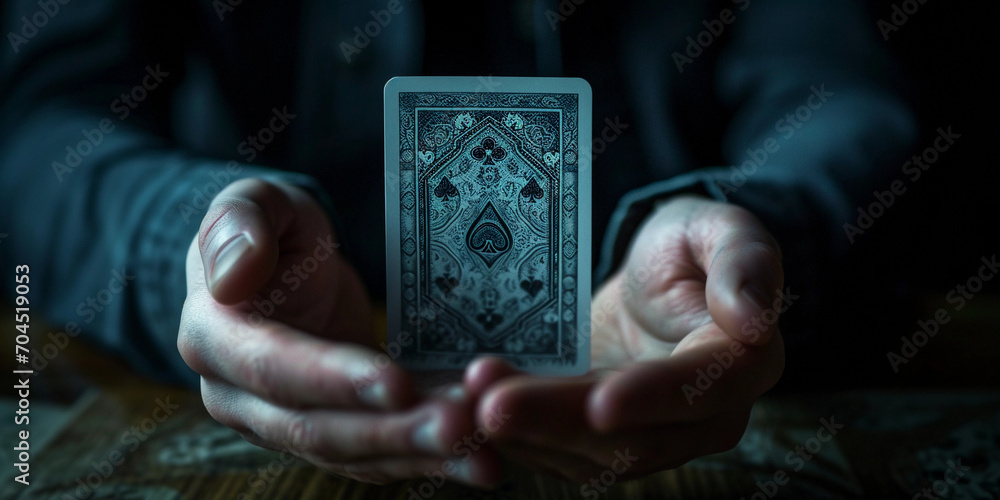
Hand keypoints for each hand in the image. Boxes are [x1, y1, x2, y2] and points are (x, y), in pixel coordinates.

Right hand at [177, 178, 495, 484]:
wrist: (279, 266)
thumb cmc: (268, 227)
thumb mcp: (254, 202)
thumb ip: (239, 224)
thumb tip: (233, 275)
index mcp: (214, 338)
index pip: (273, 368)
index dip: (334, 379)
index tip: (396, 382)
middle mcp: (238, 398)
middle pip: (316, 430)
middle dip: (391, 432)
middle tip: (460, 426)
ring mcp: (280, 425)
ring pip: (352, 455)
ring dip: (418, 457)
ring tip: (482, 455)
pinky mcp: (326, 434)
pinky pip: (375, 458)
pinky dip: (426, 463)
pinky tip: (479, 460)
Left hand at [464, 195, 785, 481]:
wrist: (655, 287)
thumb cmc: (688, 250)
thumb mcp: (716, 229)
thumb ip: (744, 262)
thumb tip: (754, 320)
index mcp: (740, 364)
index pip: (700, 390)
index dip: (651, 398)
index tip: (601, 401)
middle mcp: (700, 418)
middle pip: (631, 436)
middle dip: (557, 422)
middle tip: (492, 404)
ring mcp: (650, 437)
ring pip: (586, 454)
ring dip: (524, 434)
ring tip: (465, 402)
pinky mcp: (601, 442)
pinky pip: (556, 451)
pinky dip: (511, 438)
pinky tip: (465, 411)